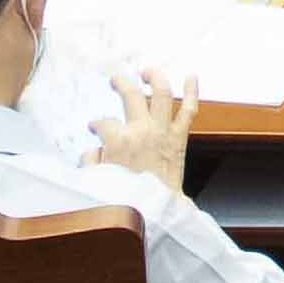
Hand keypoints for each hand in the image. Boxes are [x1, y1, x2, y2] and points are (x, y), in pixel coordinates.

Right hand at [90, 68, 197, 189]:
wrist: (155, 212)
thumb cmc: (127, 199)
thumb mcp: (98, 180)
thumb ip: (93, 162)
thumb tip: (92, 151)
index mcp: (119, 141)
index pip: (103, 124)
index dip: (97, 124)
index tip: (94, 127)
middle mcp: (142, 130)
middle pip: (131, 95)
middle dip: (121, 83)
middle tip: (115, 78)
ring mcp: (163, 131)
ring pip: (161, 94)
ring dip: (155, 77)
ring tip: (148, 70)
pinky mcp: (180, 138)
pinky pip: (189, 111)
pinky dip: (192, 92)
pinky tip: (192, 76)